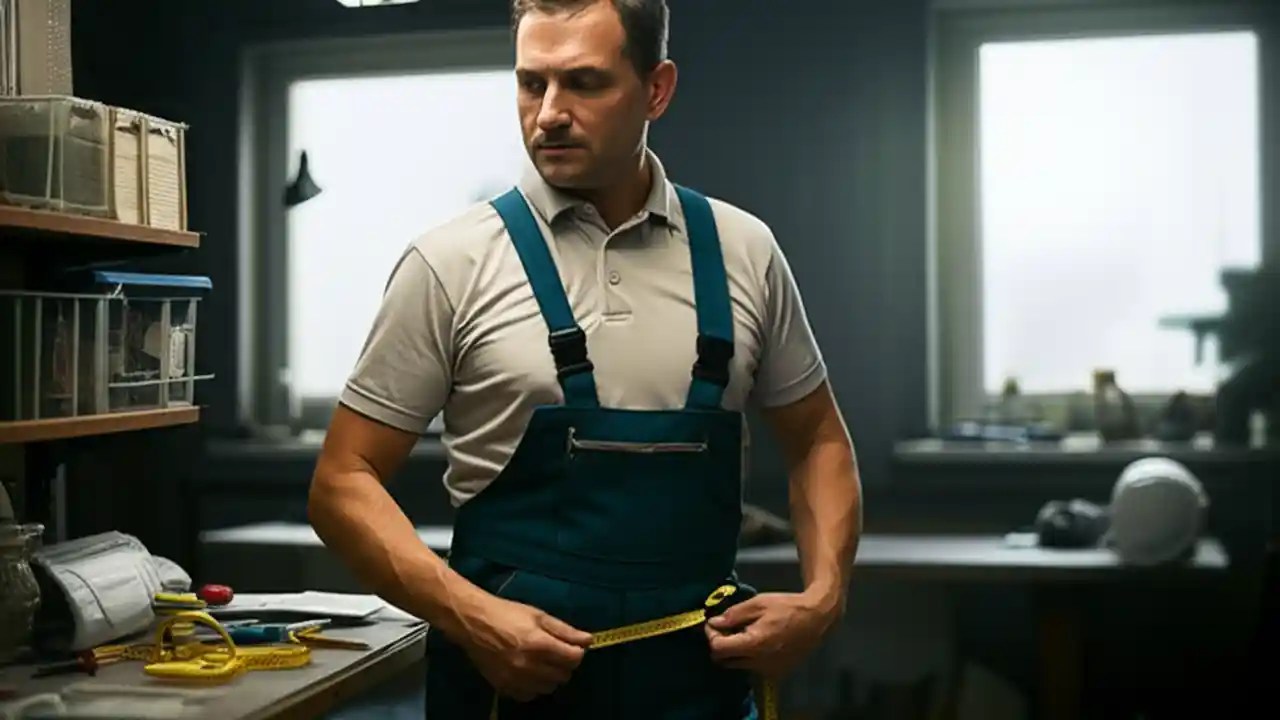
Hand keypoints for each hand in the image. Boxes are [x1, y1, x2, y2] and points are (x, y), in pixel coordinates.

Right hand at [458, 594, 593, 701]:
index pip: (573, 659)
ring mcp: (515, 679)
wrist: (474, 623)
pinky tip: (529, 672)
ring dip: (551, 676)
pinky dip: (534, 686)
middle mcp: (528, 665)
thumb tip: (589, 640)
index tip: (572, 647)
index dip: (577, 652)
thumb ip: (565, 630)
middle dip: (564, 664)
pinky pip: (529, 695)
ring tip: (542, 662)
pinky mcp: (504, 687)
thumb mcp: (538, 615)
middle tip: (556, 652)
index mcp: (538, 644)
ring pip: (548, 688)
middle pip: (563, 675)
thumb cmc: (507, 614)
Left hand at [705, 592, 838, 678]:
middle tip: (725, 627)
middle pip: (725, 661)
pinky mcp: (777, 672)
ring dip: (734, 651)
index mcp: (753, 645)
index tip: (713, 623)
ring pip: (738, 665)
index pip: (718, 649)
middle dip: (720, 644)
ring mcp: (769, 670)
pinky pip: (753, 667)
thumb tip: (714, 622)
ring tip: (742, 632)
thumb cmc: (787, 607)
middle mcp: (759, 663)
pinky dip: (749, 656)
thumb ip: (733, 614)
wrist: (817, 619)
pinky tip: (757, 640)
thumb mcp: (758, 603)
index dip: (711, 635)